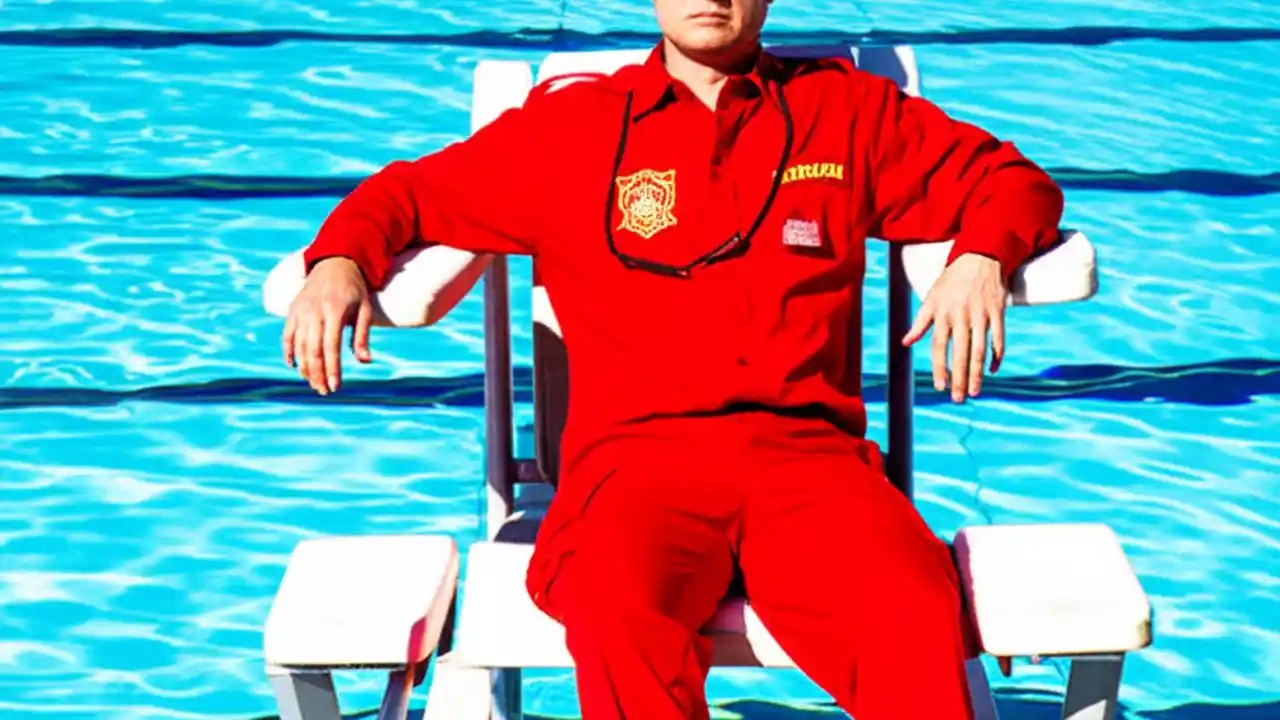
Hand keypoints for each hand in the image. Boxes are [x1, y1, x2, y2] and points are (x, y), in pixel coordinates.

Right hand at [282, 257, 373, 394]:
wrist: (334, 263)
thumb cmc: (354, 289)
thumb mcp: (365, 309)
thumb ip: (362, 336)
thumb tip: (365, 361)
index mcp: (334, 311)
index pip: (331, 347)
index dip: (332, 369)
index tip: (335, 387)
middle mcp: (314, 312)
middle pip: (312, 350)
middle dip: (317, 374)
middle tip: (324, 391)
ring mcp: (300, 311)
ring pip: (298, 346)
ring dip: (304, 368)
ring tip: (313, 383)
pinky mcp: (292, 311)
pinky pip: (287, 336)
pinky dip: (289, 352)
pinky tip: (295, 367)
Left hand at [901, 253, 1006, 402]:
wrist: (979, 257)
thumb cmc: (950, 281)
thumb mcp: (930, 298)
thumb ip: (919, 322)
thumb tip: (905, 342)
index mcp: (942, 313)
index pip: (938, 346)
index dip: (939, 367)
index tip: (940, 387)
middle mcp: (961, 315)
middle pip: (960, 352)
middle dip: (958, 377)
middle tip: (957, 398)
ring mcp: (981, 314)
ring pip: (980, 349)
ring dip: (977, 372)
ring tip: (974, 391)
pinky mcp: (998, 311)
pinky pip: (999, 338)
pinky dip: (997, 356)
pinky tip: (992, 370)